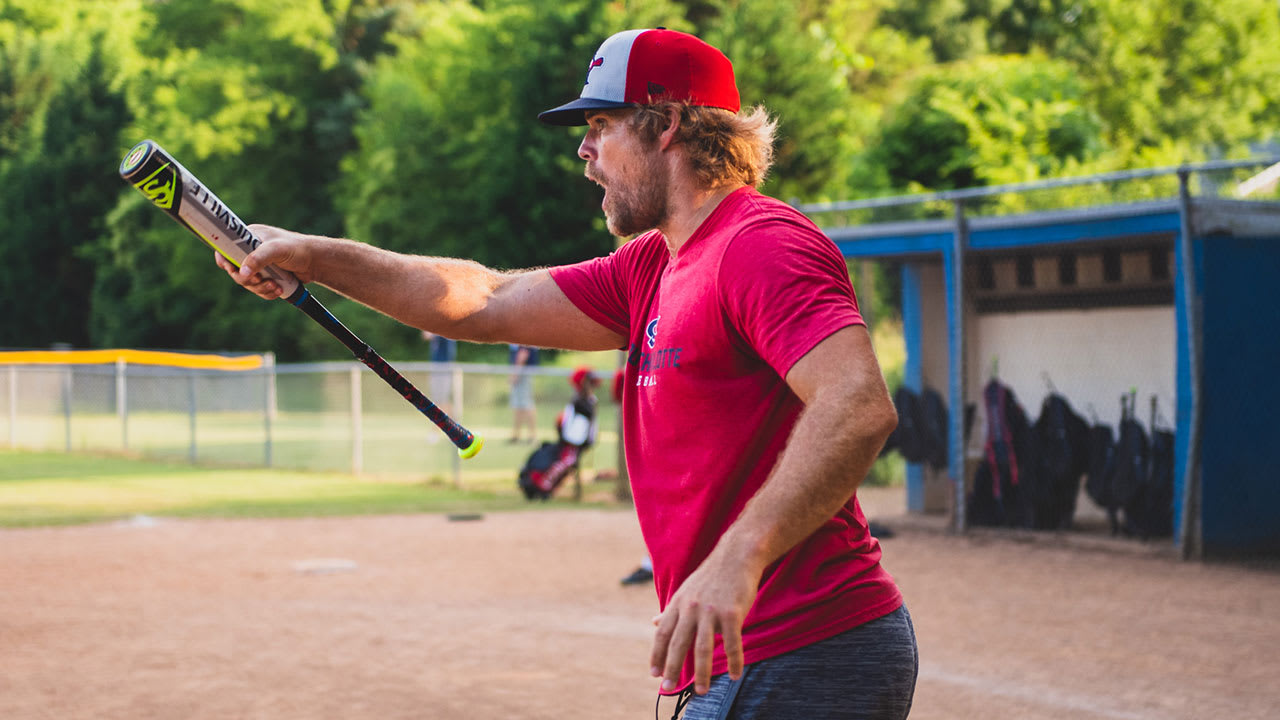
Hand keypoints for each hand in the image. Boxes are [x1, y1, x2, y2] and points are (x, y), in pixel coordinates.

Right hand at [214, 224, 316, 299]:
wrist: (316, 262)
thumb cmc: (297, 248)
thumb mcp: (276, 250)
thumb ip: (258, 258)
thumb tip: (243, 272)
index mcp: (249, 238)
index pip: (226, 248)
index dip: (225, 260)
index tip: (231, 268)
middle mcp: (250, 251)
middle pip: (236, 270)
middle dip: (248, 279)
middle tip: (260, 280)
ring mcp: (259, 265)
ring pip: (248, 283)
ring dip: (260, 288)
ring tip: (274, 286)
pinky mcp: (267, 277)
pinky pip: (259, 289)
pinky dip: (267, 292)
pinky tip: (278, 290)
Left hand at [649, 548, 760, 694]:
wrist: (737, 556)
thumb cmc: (711, 576)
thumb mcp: (686, 591)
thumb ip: (671, 610)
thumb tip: (653, 623)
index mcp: (678, 603)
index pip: (663, 633)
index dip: (657, 654)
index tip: (654, 673)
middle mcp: (691, 608)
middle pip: (678, 643)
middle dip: (672, 667)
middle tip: (669, 687)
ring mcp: (711, 611)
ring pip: (703, 647)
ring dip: (701, 672)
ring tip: (701, 690)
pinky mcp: (732, 613)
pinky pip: (732, 643)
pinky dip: (734, 661)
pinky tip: (734, 675)